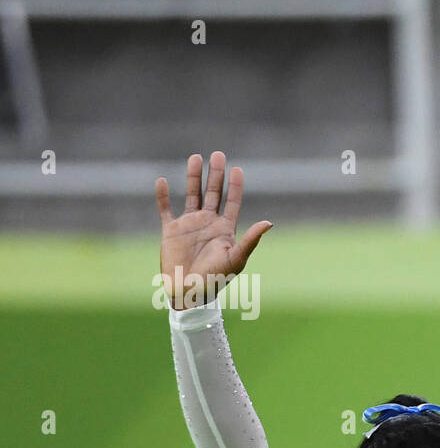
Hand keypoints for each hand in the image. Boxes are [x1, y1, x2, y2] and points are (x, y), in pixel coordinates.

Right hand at [155, 151, 271, 308]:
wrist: (190, 293)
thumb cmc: (216, 279)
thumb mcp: (236, 259)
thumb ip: (250, 240)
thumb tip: (269, 223)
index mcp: (225, 230)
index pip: (232, 203)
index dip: (235, 186)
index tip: (237, 169)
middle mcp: (208, 224)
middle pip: (213, 193)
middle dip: (216, 175)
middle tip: (218, 154)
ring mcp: (189, 226)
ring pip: (192, 195)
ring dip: (193, 177)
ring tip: (196, 158)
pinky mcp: (171, 231)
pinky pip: (165, 209)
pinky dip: (162, 196)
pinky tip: (163, 181)